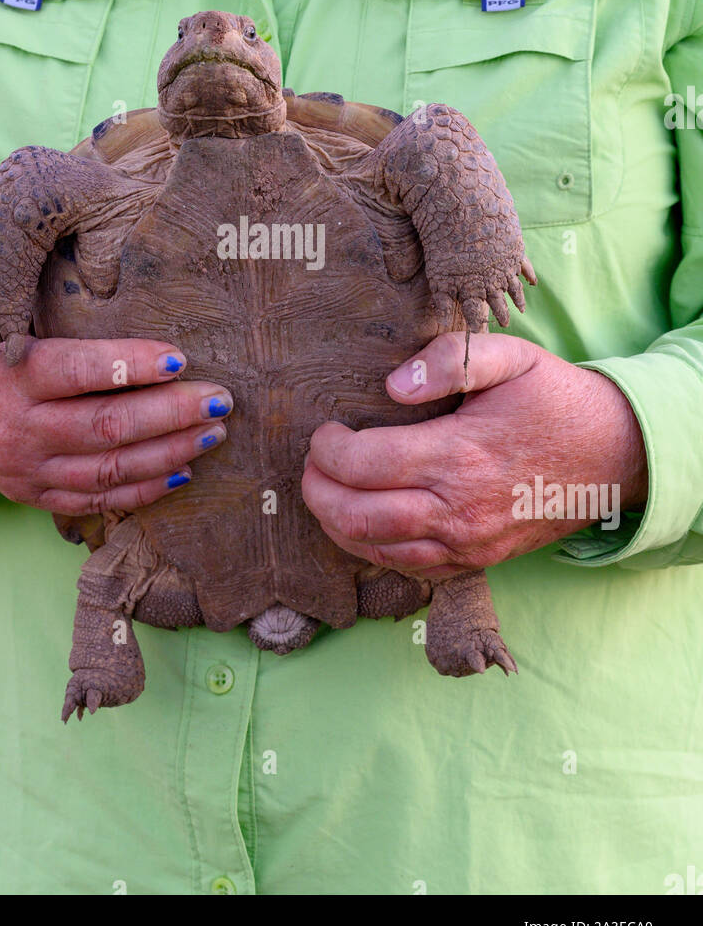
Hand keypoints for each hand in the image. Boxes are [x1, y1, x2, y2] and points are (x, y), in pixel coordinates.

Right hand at [0, 314, 232, 514]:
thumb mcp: (20, 324)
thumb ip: (77, 328)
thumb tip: (157, 315)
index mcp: (14, 373)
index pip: (81, 369)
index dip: (134, 365)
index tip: (182, 357)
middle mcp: (18, 426)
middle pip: (106, 426)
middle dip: (172, 414)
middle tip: (220, 399)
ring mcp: (25, 469)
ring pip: (109, 468)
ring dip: (171, 453)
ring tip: (213, 432)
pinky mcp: (32, 495)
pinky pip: (97, 499)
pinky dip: (144, 488)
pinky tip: (183, 470)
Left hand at [302, 332, 648, 580]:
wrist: (615, 456)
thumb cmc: (555, 400)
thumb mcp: (511, 356)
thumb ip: (449, 359)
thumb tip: (392, 386)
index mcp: (460, 455)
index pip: (365, 464)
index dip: (328, 450)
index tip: (324, 431)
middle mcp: (459, 509)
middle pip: (357, 517)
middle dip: (317, 491)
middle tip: (311, 465)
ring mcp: (468, 544)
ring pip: (376, 551)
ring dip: (336, 525)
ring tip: (325, 492)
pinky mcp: (477, 562)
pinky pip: (409, 568)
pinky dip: (372, 549)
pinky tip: (360, 523)